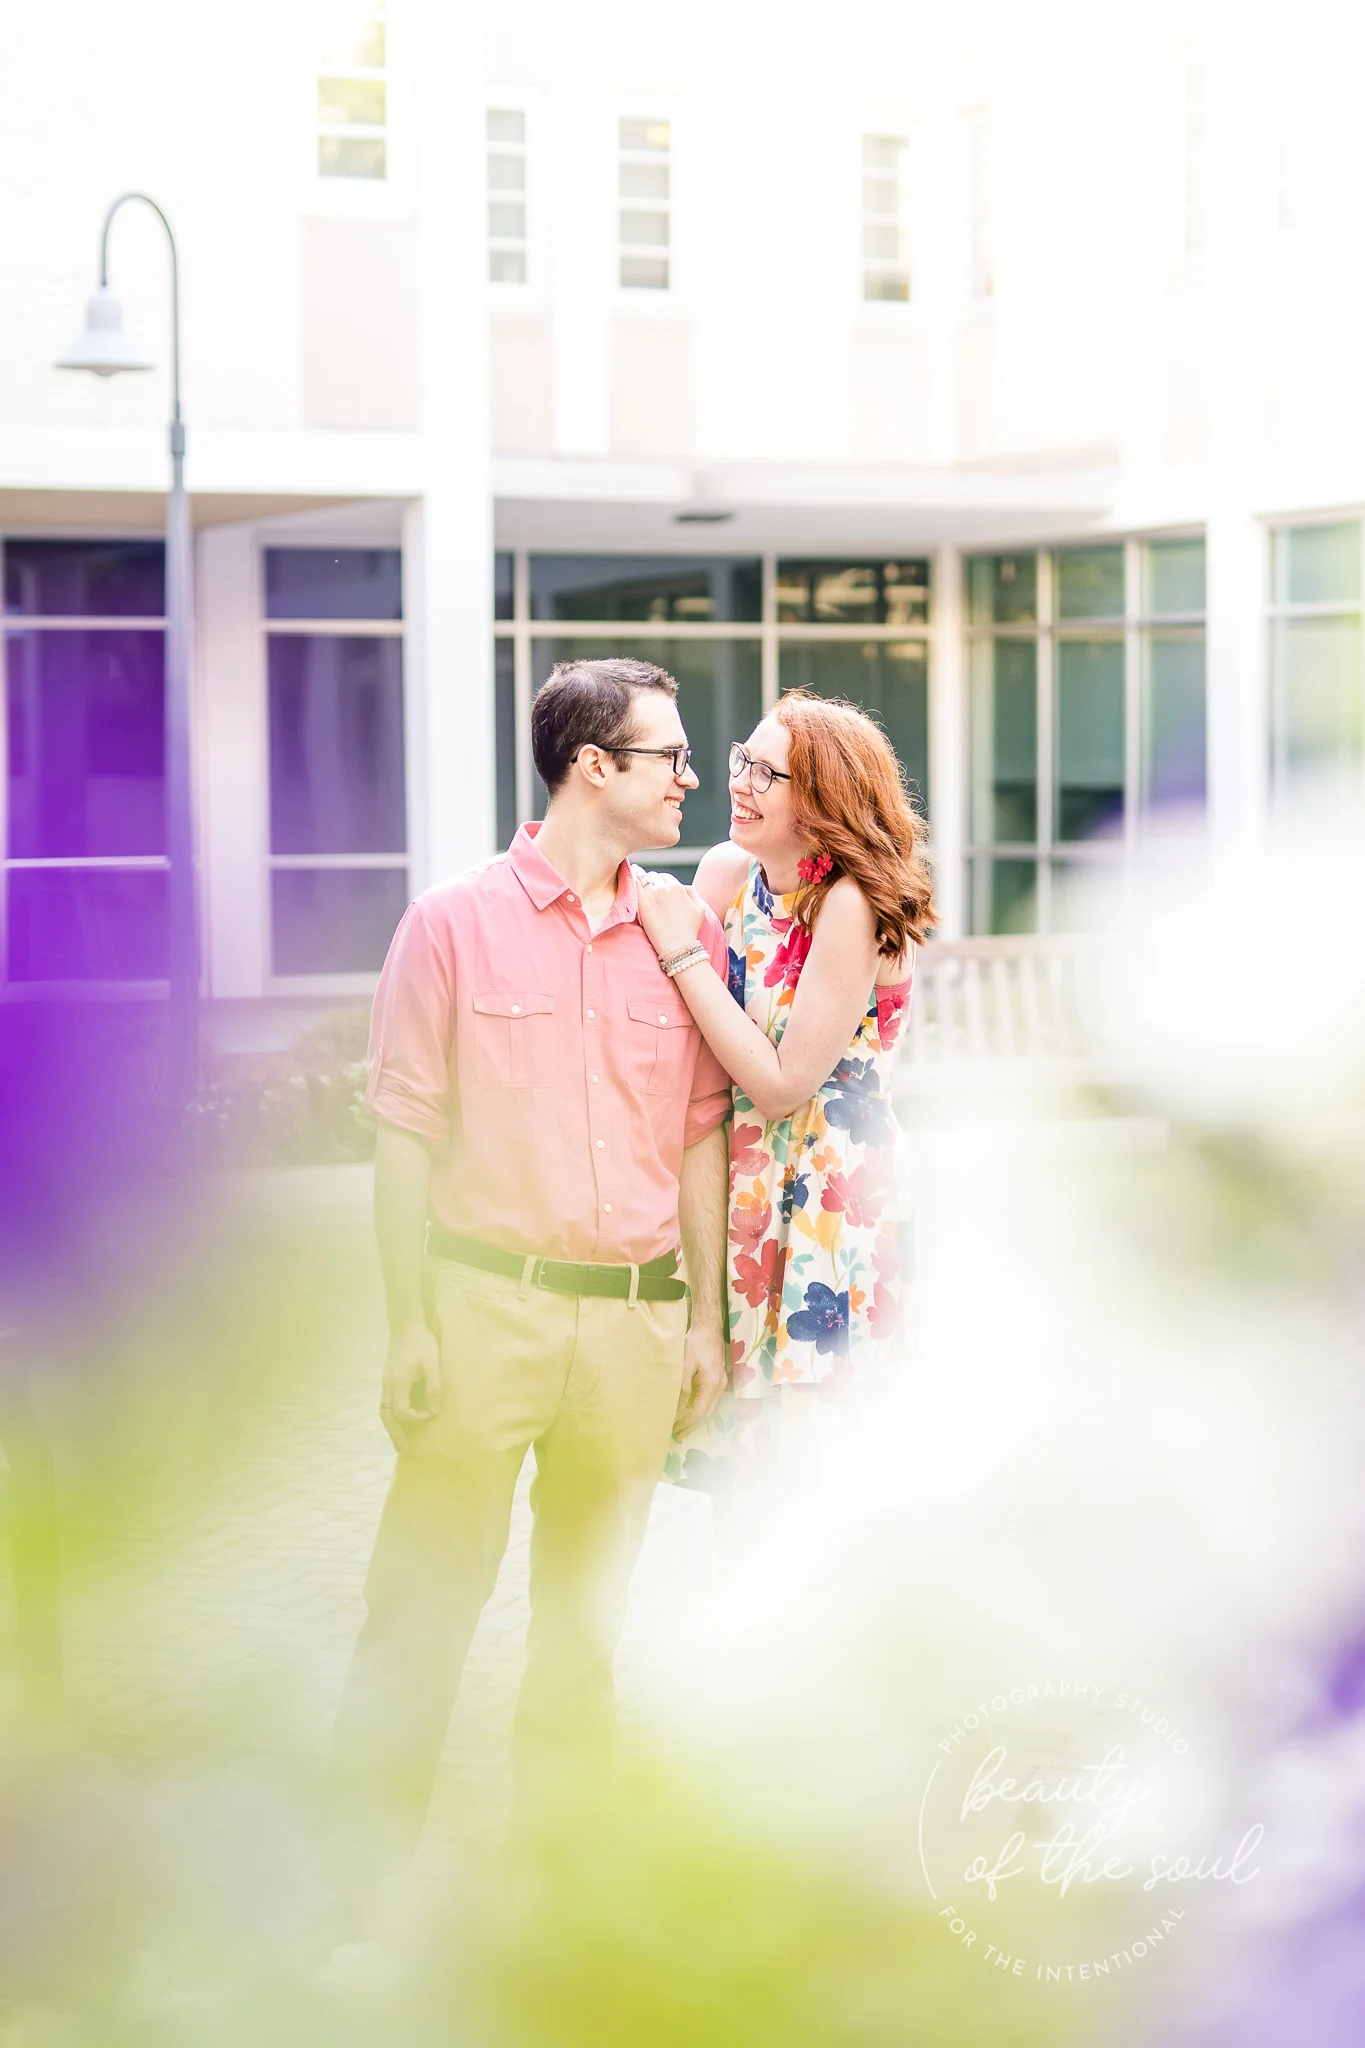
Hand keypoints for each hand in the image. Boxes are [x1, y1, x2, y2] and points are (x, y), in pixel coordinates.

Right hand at [380, 1320, 441, 1452]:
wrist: (406, 1326)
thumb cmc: (421, 1343)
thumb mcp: (432, 1364)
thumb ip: (433, 1387)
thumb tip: (434, 1411)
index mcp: (398, 1382)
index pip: (402, 1411)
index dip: (416, 1418)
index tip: (431, 1414)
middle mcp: (388, 1386)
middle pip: (387, 1416)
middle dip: (395, 1434)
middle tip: (404, 1451)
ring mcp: (386, 1383)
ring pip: (384, 1412)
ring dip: (392, 1428)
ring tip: (400, 1444)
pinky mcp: (389, 1381)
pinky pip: (387, 1405)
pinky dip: (392, 1417)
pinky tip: (400, 1423)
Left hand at [636, 873, 704, 957]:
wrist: (677, 945)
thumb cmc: (690, 929)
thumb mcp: (699, 907)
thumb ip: (692, 892)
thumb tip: (682, 886)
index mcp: (677, 887)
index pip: (665, 877)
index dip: (662, 881)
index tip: (658, 885)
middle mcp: (663, 888)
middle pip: (653, 877)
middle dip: (651, 880)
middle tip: (647, 884)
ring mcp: (651, 896)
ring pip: (642, 879)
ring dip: (640, 878)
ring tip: (636, 874)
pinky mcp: (642, 905)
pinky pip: (634, 887)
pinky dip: (633, 881)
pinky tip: (630, 879)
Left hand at [673, 1324, 727, 1438]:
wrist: (708, 1327)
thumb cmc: (695, 1343)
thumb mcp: (684, 1364)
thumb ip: (682, 1387)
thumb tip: (679, 1408)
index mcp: (712, 1384)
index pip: (699, 1411)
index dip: (686, 1423)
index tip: (674, 1430)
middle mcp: (720, 1386)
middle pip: (708, 1414)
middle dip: (693, 1426)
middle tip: (678, 1435)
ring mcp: (722, 1383)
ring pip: (712, 1409)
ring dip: (698, 1420)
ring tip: (684, 1428)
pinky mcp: (719, 1379)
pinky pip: (712, 1401)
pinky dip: (702, 1410)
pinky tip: (693, 1412)